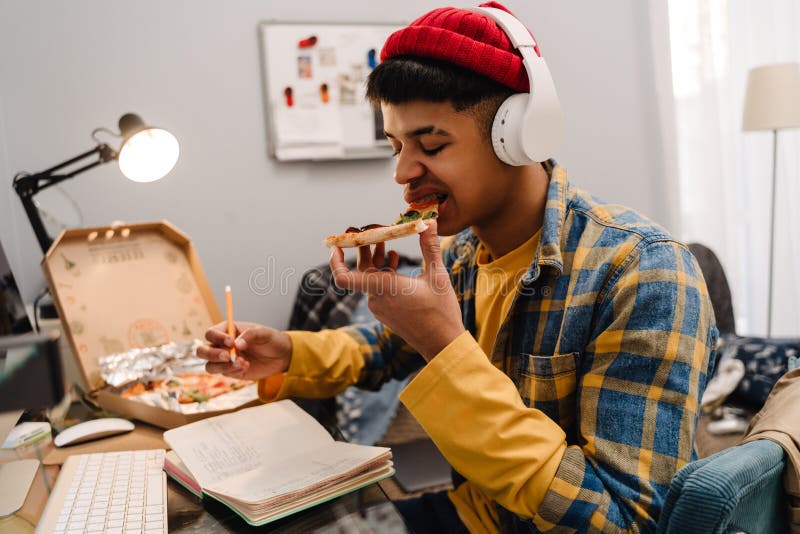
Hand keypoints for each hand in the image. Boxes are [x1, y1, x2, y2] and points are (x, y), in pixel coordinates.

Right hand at [196, 321, 291, 380]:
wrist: (281, 356)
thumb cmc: (271, 340)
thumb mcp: (264, 333)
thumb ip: (250, 335)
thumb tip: (236, 344)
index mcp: (227, 330)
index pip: (211, 333)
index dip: (217, 337)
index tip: (231, 342)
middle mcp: (222, 345)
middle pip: (202, 350)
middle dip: (212, 354)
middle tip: (228, 356)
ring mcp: (224, 360)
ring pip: (209, 365)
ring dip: (223, 366)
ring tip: (242, 363)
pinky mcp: (230, 371)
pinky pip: (223, 373)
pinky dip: (233, 371)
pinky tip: (246, 366)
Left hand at [330, 220, 464, 360]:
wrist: (442, 344)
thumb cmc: (441, 312)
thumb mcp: (437, 275)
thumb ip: (429, 246)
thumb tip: (428, 221)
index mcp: (383, 288)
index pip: (344, 278)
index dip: (335, 261)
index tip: (337, 244)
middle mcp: (376, 298)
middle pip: (360, 270)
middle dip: (365, 249)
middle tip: (371, 230)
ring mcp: (380, 307)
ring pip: (369, 278)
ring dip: (376, 259)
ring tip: (386, 242)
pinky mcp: (385, 312)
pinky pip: (376, 288)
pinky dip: (382, 273)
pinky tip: (394, 261)